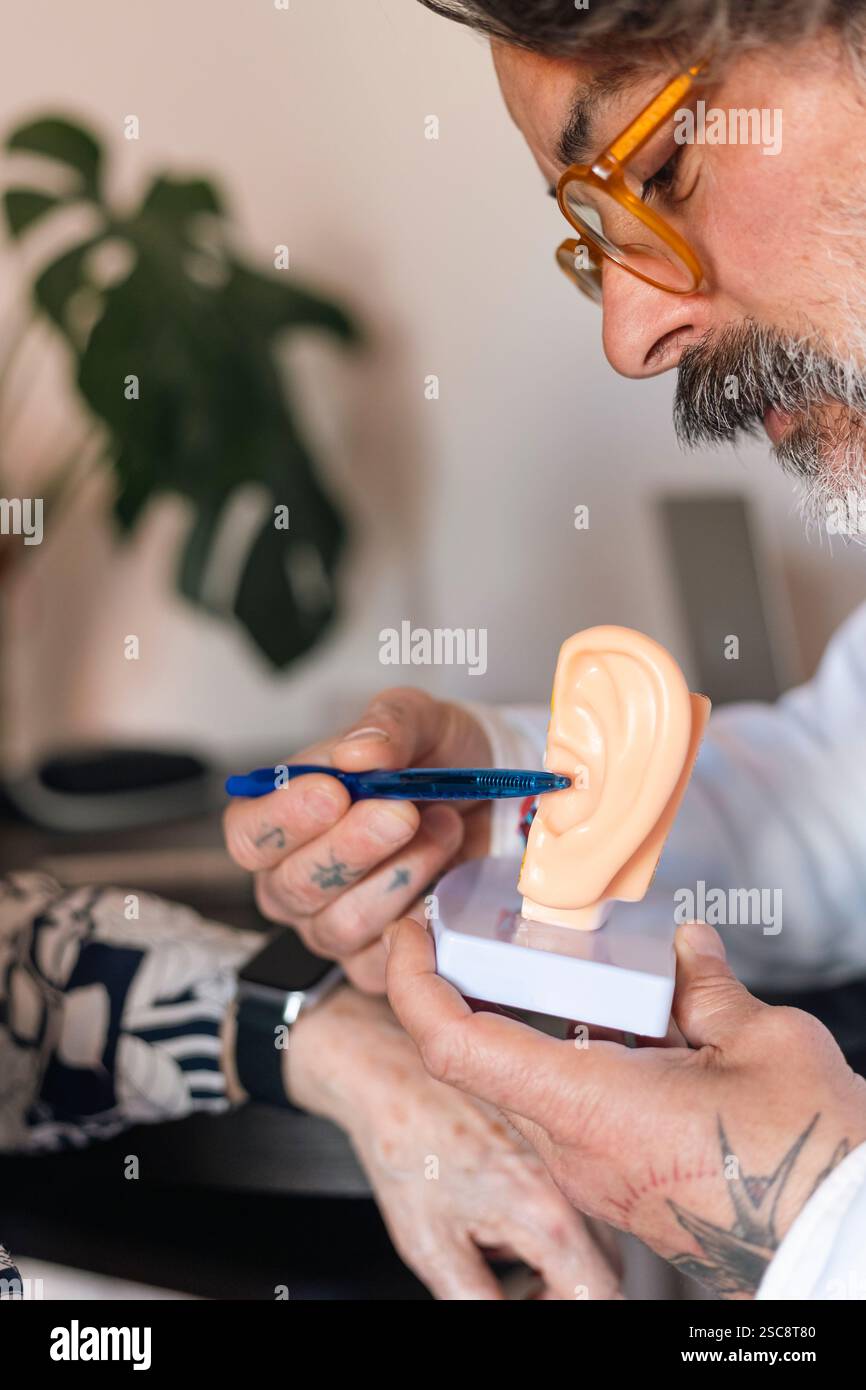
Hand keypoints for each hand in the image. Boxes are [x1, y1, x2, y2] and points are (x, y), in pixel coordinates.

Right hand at [223, 688, 491, 991]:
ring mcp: (331, 926)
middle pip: (293, 886)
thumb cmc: (434, 760)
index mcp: (279, 819)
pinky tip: (449, 877)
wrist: (492, 799)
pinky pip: (386, 958)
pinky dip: (422, 916)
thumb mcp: (418, 720)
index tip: (334, 792)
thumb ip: (386, 726)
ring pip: (341, 923)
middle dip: (351, 848)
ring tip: (443, 828)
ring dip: (399, 875)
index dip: (284, 819)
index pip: (247, 835)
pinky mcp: (376, 961)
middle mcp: (293, 880)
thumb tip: (357, 754)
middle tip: (402, 812)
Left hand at [286, 986, 622, 1299]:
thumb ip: (477, 1300)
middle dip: (564, 1289)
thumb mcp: (433, 1250)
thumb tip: (497, 1315)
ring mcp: (564, 1155)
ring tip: (503, 1259)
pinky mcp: (552, 1139)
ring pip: (591, 1233)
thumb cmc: (404, 1147)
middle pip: (603, 1266)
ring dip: (559, 1260)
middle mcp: (569, 1179)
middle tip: (516, 1292)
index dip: (566, 1308)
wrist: (387, 1076)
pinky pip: (575, 1199)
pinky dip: (549, 1226)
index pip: (599, 1292)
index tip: (530, 1301)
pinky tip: (502, 1221)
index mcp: (547, 1213)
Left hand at [386, 916, 865, 1296]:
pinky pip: (576, 1108)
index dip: (415, 982)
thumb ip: (706, 987)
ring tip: (597, 971)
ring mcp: (594, 1173)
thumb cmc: (804, 1155)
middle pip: (491, 1055)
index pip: (455, 1043)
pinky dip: (587, 1057)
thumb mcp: (760, 1041)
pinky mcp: (618, 1183)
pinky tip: (641, 1029)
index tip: (412, 934)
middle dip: (489, 987)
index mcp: (587, 1104)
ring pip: (538, 1079)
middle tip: (501, 929)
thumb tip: (686, 949)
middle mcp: (573, 1147)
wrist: (838, 1238)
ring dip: (549, 1021)